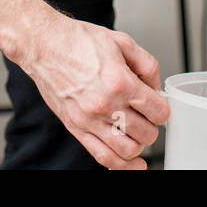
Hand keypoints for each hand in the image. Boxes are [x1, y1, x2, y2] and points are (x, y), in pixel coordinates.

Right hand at [18, 15, 170, 168]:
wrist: (44, 45)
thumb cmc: (77, 41)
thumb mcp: (121, 41)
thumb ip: (147, 64)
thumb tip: (156, 86)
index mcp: (120, 82)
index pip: (158, 111)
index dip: (162, 109)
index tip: (158, 105)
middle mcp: (106, 104)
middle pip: (146, 133)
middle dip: (152, 125)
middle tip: (146, 116)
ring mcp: (90, 120)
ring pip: (128, 150)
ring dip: (138, 144)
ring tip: (136, 132)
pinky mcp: (76, 128)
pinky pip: (103, 157)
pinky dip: (122, 165)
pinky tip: (132, 163)